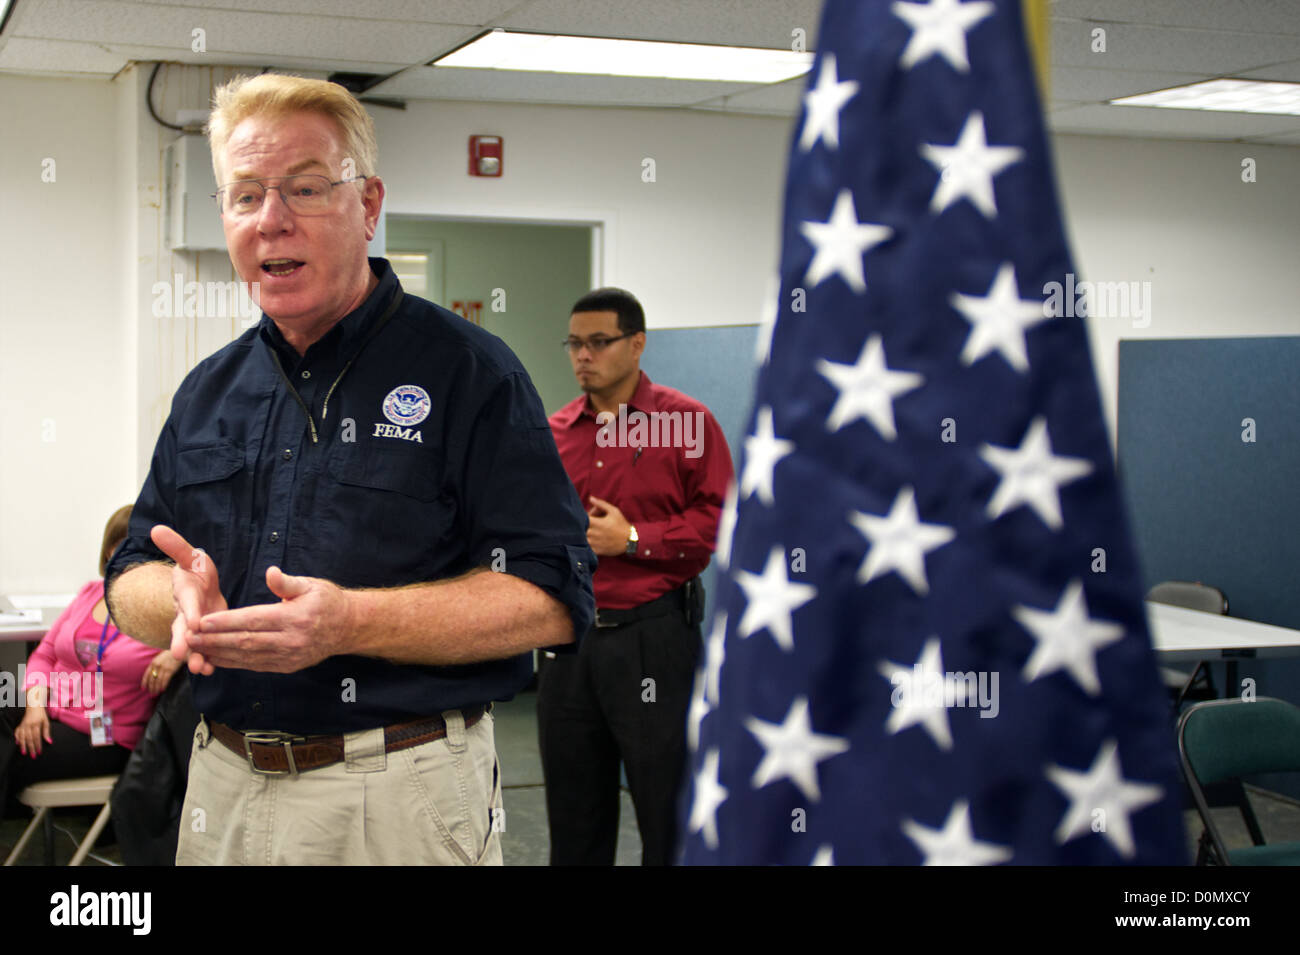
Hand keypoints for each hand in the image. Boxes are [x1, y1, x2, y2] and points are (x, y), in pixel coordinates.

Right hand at [15, 705, 50, 757]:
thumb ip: (46, 732)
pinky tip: (17, 743)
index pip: (37, 737)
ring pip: (22, 737)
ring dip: (23, 745)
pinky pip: (17, 732)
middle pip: (29, 739)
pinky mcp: (20, 725)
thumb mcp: (46, 722)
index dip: (38, 746)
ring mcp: (23, 725)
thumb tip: (49, 742)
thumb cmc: (41, 714)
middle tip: (32, 756)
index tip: (39, 752)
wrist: (33, 706)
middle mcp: (28, 725)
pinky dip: (16, 738)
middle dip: (31, 748)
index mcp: (36, 724)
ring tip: (24, 752)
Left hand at [141, 649, 181, 693]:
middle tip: (151, 693)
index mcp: (153, 662)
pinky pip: (165, 680)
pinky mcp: (170, 670)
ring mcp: (163, 667)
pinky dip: (163, 685)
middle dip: (151, 687)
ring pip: (158, 680)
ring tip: (156, 693)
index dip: (144, 682)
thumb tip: (154, 674)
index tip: (143, 688)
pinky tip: (162, 690)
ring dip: (157, 688)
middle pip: (152, 679)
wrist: (179, 651)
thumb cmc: (171, 654)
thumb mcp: (160, 657)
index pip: (146, 674)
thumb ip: (156, 664)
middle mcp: (157, 665)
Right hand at [150, 524, 226, 676]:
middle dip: (183, 642)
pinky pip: (206, 650)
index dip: (188, 612)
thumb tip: (156, 528)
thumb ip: (177, 546)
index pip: (186, 603)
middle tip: (182, 655)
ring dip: (196, 656)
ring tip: (201, 669)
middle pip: (182, 629)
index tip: (192, 623)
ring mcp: (195, 628)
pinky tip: (212, 669)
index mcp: (184, 593)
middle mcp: (186, 614)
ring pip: (193, 644)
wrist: (202, 585)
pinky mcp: (208, 635)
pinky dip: (208, 659)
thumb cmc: (196, 569)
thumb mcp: (190, 556)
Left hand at [187, 566, 349, 672]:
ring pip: (248, 657)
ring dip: (219, 653)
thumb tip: (270, 572)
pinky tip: (215, 657)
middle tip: (189, 636)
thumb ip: (287, 582)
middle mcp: (291, 640)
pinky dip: (233, 662)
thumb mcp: (311, 585)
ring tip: (195, 648)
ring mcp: (289, 656)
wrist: (348, 628)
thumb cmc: (327, 601)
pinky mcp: (286, 666)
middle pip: (246, 642)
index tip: (203, 621)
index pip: (254, 621)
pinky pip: (255, 665)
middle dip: (214, 640)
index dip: (227, 622)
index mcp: (296, 618)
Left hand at [586, 495, 633, 556]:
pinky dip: (586, 544)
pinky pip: (586, 548)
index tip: (586, 517)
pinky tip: (592, 541)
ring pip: (581, 539)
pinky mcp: (597, 551)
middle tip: (589, 525)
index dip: (582, 517)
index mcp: (598, 523)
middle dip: (582, 526)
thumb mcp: (614, 511)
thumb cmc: (622, 524)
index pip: (582, 519)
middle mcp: (595, 534)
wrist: (630, 540)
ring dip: (583, 535)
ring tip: (591, 532)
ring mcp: (595, 543)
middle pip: (580, 529)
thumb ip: (601, 504)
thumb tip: (590, 498)